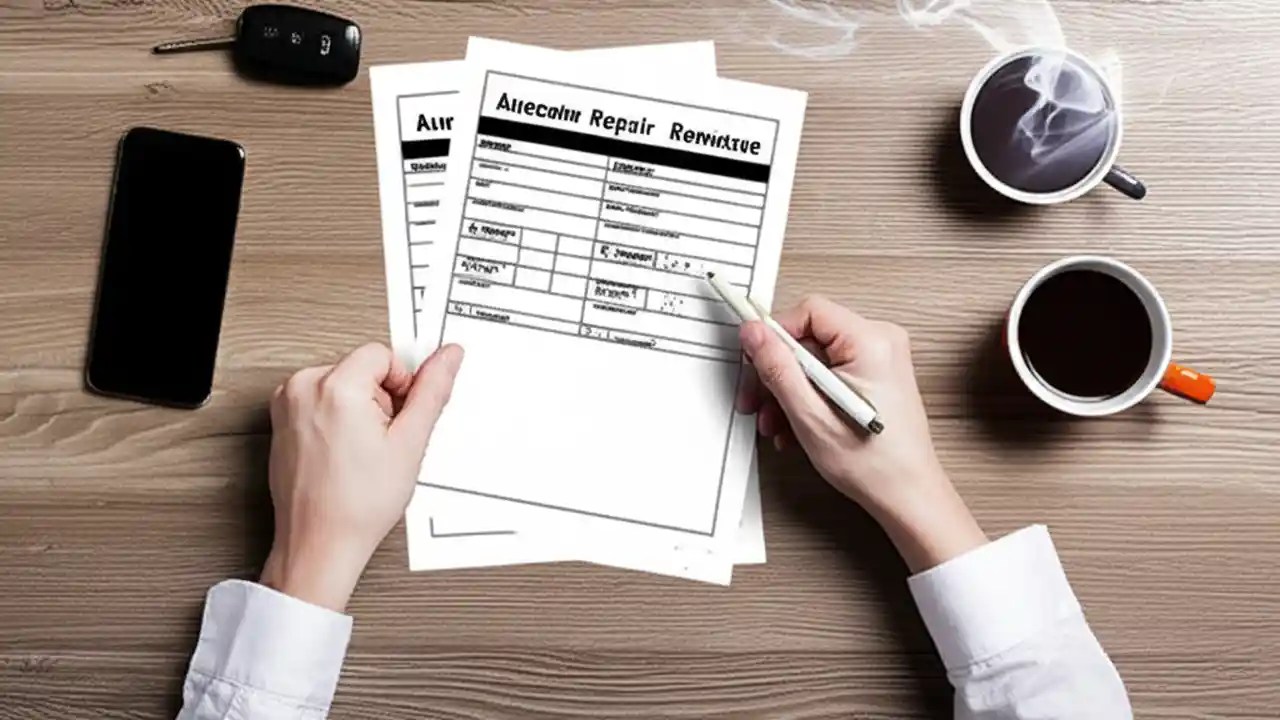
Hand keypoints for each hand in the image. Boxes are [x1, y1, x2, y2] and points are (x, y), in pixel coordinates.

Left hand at [260, 342, 463, 609]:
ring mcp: (286, 406)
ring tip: (362, 453)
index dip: (402, 385)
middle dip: (379, 400)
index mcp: (335, 386)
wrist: (319, 544)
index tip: (399, 418)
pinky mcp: (280, 422)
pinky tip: (344, 455)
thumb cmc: (357, 505)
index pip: (382, 355)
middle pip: (361, 369)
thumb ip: (433, 390)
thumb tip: (448, 356)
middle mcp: (303, 389)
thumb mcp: (410, 443)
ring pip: (341, 385)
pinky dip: (337, 421)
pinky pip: (320, 402)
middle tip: (382, 442)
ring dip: (358, 411)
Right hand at [737, 296, 984, 571]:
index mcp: (871, 343)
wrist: (907, 495)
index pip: (808, 311)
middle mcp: (880, 342)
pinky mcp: (874, 375)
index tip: (752, 357)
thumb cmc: (874, 464)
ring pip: (814, 359)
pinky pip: (828, 372)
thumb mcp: (810, 415)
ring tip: (776, 422)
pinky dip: (806, 395)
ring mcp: (879, 359)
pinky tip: (795, 424)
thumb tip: (754, 334)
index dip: (774, 334)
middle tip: (756, 399)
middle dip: (776, 371)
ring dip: (787, 389)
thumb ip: (778, 368)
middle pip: (808, 337)